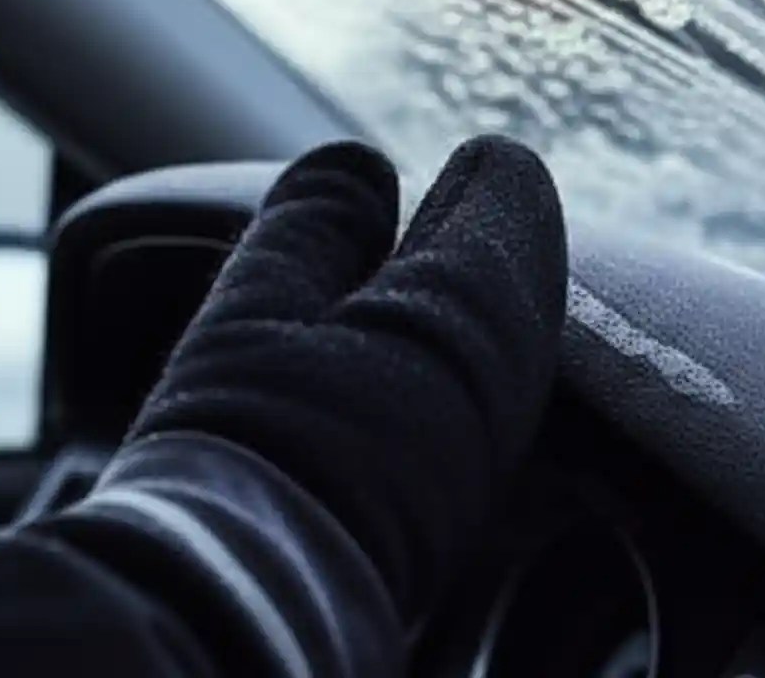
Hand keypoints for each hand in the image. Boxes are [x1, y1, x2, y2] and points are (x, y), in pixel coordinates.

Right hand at [110, 135, 566, 620]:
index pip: (509, 197)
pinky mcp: (468, 498)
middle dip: (470, 242)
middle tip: (420, 224)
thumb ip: (316, 219)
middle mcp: (508, 376)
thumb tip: (355, 166)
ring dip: (459, 309)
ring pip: (505, 342)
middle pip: (518, 273)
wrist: (246, 599)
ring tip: (398, 292)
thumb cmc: (246, 440)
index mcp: (468, 307)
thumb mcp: (260, 301)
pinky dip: (450, 369)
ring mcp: (495, 444)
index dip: (476, 174)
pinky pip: (483, 401)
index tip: (454, 165)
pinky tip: (398, 374)